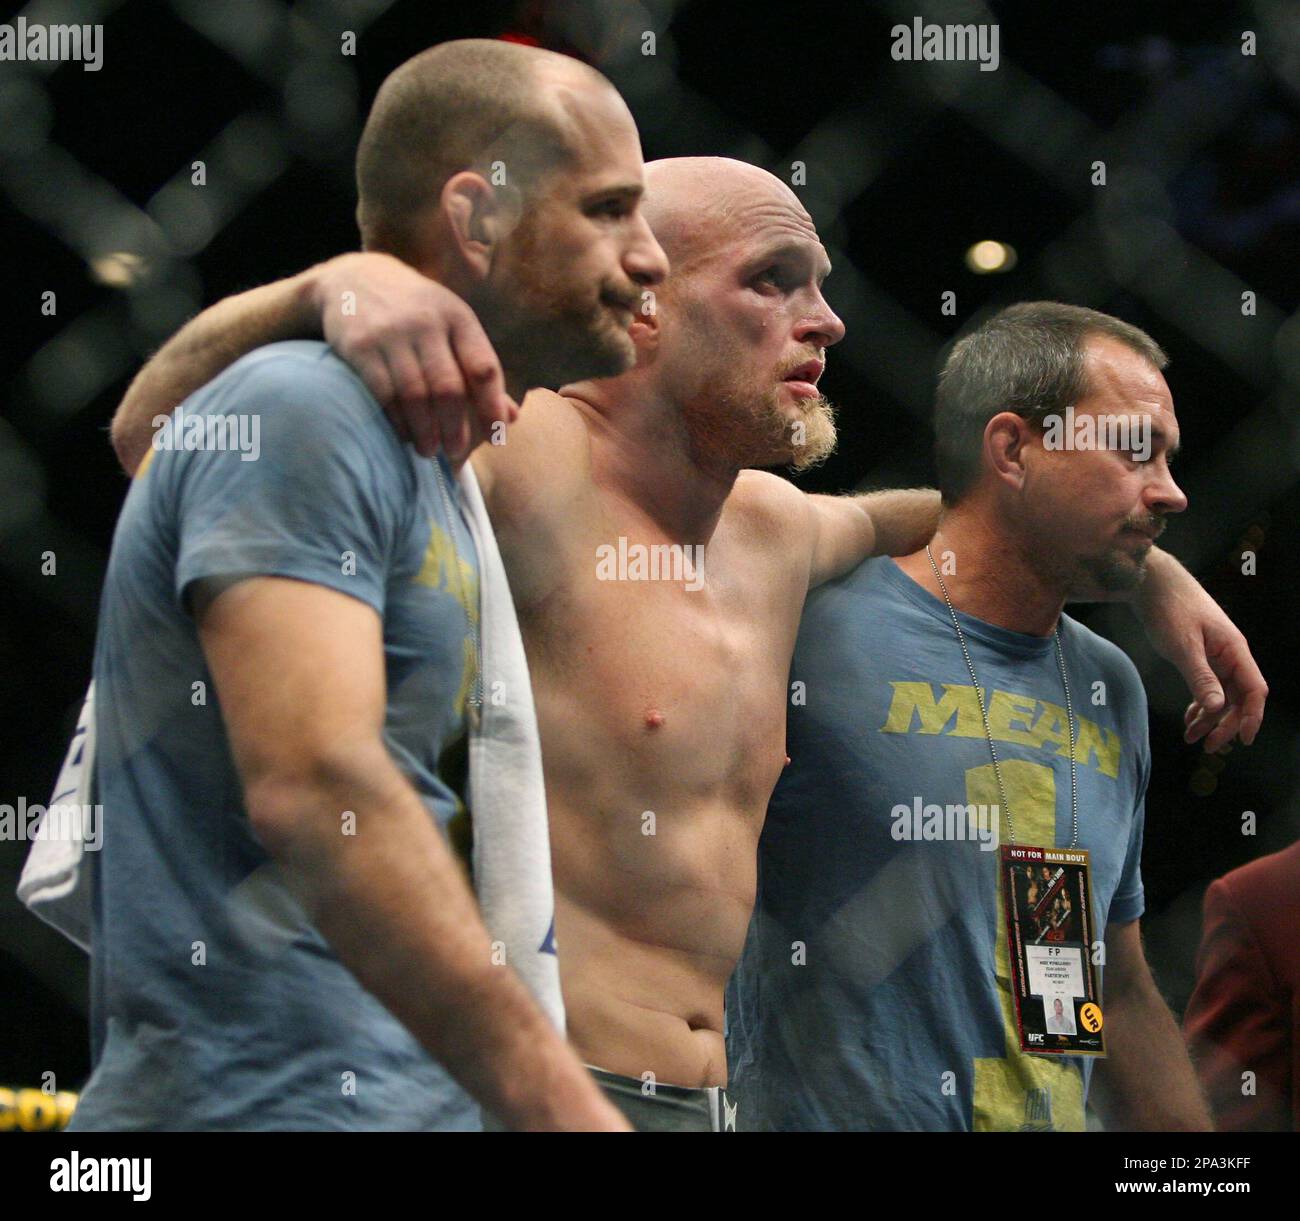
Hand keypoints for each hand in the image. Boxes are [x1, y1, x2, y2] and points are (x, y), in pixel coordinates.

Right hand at [312, 252, 516, 465]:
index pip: (484, 368)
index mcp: (459, 318)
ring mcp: (392, 333)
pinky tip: (403, 434)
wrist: (353, 277)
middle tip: (456, 452)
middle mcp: (428, 322)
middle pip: (449, 388)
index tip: (496, 437)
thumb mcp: (452, 326)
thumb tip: (512, 417)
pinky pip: (383, 393)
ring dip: (425, 431)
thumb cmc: (415, 312)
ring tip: (429, 451)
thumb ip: (479, 369)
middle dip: (455, 428)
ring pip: (415, 395)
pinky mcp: (361, 346)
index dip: (493, 407)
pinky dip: (396, 420)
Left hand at [1136, 552, 1266, 751]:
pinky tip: (1188, 719)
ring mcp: (1215, 655)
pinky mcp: (1199, 655)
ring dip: (1210, 717)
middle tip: (1208, 745)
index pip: (1254, 690)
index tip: (1243, 740)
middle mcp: (1230, 654)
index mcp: (1234, 650)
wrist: (1151, 582)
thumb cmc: (1170, 607)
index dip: (1252, 716)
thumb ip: (1200, 677)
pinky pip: (1207, 686)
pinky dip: (1200, 704)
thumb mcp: (1182, 645)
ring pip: (1221, 694)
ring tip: (1191, 738)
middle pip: (1238, 697)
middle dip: (1226, 723)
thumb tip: (1218, 708)